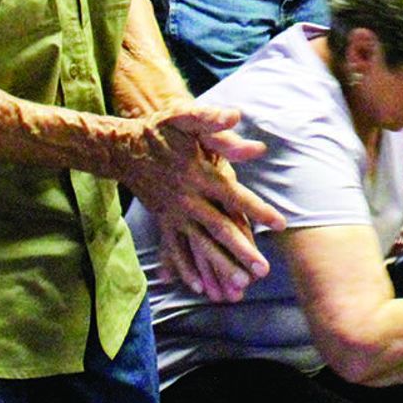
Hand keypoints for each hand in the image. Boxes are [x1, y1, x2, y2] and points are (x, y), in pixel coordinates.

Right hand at [119, 103, 287, 302]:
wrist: (122, 149)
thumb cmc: (160, 131)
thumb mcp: (184, 118)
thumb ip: (210, 119)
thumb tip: (236, 115)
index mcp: (199, 176)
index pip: (234, 196)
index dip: (257, 209)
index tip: (279, 224)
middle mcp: (188, 200)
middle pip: (218, 229)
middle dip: (241, 251)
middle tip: (262, 271)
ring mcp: (174, 214)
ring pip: (199, 245)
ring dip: (218, 266)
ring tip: (238, 287)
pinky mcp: (163, 221)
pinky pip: (175, 248)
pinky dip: (185, 267)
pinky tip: (196, 286)